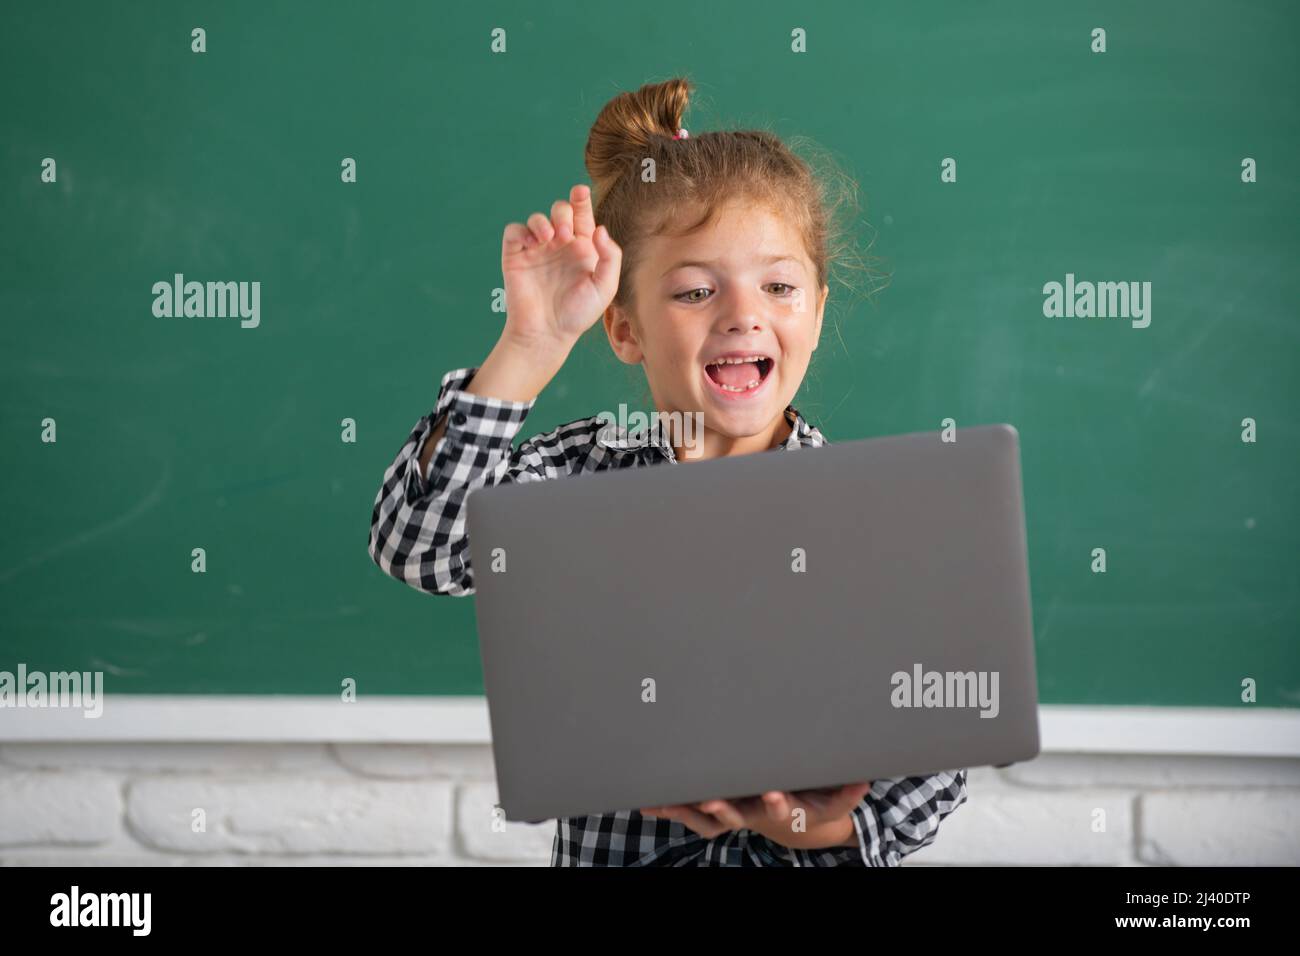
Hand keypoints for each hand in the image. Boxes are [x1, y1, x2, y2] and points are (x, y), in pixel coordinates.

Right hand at [500, 183, 622, 352]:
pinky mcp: (516, 256)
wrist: (547, 334)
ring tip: (550, 238)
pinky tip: (533, 242)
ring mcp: (537, 250)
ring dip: (544, 221)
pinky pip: (515, 231)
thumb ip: (610, 256)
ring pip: (538, 218)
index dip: (580, 200)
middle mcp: (560, 245)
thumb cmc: (578, 314)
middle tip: (567, 234)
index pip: (582, 216)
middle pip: (560, 211)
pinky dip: (522, 230)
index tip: (580, 191)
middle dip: (564, 212)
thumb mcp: (605, 287)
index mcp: (583, 249)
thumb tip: (599, 228)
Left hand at [640, 782, 871, 850]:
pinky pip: (692, 813)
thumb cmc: (813, 803)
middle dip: (724, 810)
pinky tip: (648, 799)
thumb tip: (866, 781)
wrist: (796, 823)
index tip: (774, 796)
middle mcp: (756, 814)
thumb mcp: (834, 800)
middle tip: (711, 802)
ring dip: (687, 811)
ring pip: (708, 819)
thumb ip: (849, 792)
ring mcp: (735, 815)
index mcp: (784, 808)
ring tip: (666, 802)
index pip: (782, 807)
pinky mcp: (718, 812)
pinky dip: (671, 806)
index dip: (777, 804)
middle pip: (739, 816)